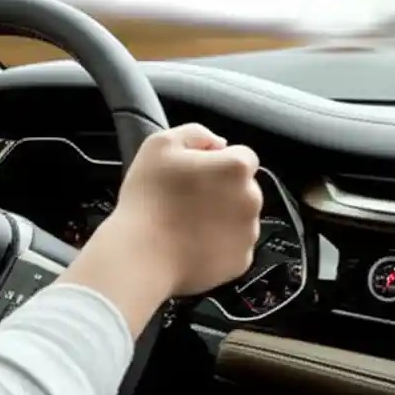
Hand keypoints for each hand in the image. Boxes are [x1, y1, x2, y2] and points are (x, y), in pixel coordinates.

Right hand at [59, 123, 262, 333]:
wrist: (142, 255)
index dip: (217, 162)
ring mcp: (248, 233)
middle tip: (187, 199)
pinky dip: (219, 244)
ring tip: (187, 224)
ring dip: (221, 217)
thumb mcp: (160, 144)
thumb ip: (197, 134)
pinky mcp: (241, 261)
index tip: (195, 174)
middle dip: (222, 190)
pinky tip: (193, 243)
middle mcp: (251, 200)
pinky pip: (234, 246)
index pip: (242, 156)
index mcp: (236, 168)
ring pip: (240, 218)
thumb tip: (219, 143)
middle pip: (243, 188)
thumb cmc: (149, 199)